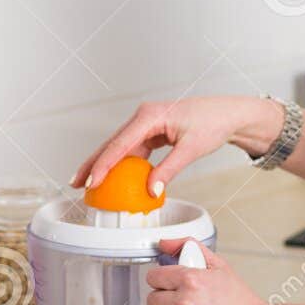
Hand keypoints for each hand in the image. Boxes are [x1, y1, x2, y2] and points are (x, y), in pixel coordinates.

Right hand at [71, 96, 283, 193]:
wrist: (228, 114)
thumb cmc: (213, 122)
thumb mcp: (191, 149)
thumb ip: (169, 169)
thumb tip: (150, 190)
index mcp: (150, 115)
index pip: (120, 143)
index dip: (103, 164)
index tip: (92, 182)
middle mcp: (144, 116)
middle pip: (112, 143)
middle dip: (93, 163)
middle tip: (76, 183)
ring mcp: (147, 123)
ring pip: (119, 147)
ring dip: (104, 164)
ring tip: (88, 183)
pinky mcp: (152, 131)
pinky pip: (131, 149)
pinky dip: (122, 163)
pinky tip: (113, 178)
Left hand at [144, 239, 271, 304]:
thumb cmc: (241, 302)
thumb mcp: (219, 266)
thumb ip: (190, 247)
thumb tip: (165, 243)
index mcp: (191, 280)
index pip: (153, 277)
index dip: (162, 280)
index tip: (169, 285)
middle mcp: (186, 303)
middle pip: (152, 299)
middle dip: (165, 299)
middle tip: (182, 302)